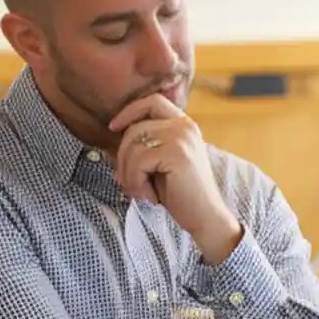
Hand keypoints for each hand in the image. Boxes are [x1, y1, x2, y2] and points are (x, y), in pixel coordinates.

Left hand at [107, 95, 241, 263]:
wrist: (206, 217)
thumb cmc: (181, 193)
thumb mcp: (163, 161)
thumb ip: (147, 144)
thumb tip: (112, 140)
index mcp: (184, 124)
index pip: (152, 101)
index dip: (129, 112)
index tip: (114, 128)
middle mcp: (184, 126)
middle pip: (135, 128)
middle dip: (123, 158)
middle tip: (129, 181)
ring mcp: (181, 138)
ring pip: (132, 146)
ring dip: (128, 174)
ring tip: (142, 190)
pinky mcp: (176, 154)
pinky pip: (138, 162)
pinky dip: (136, 183)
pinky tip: (151, 196)